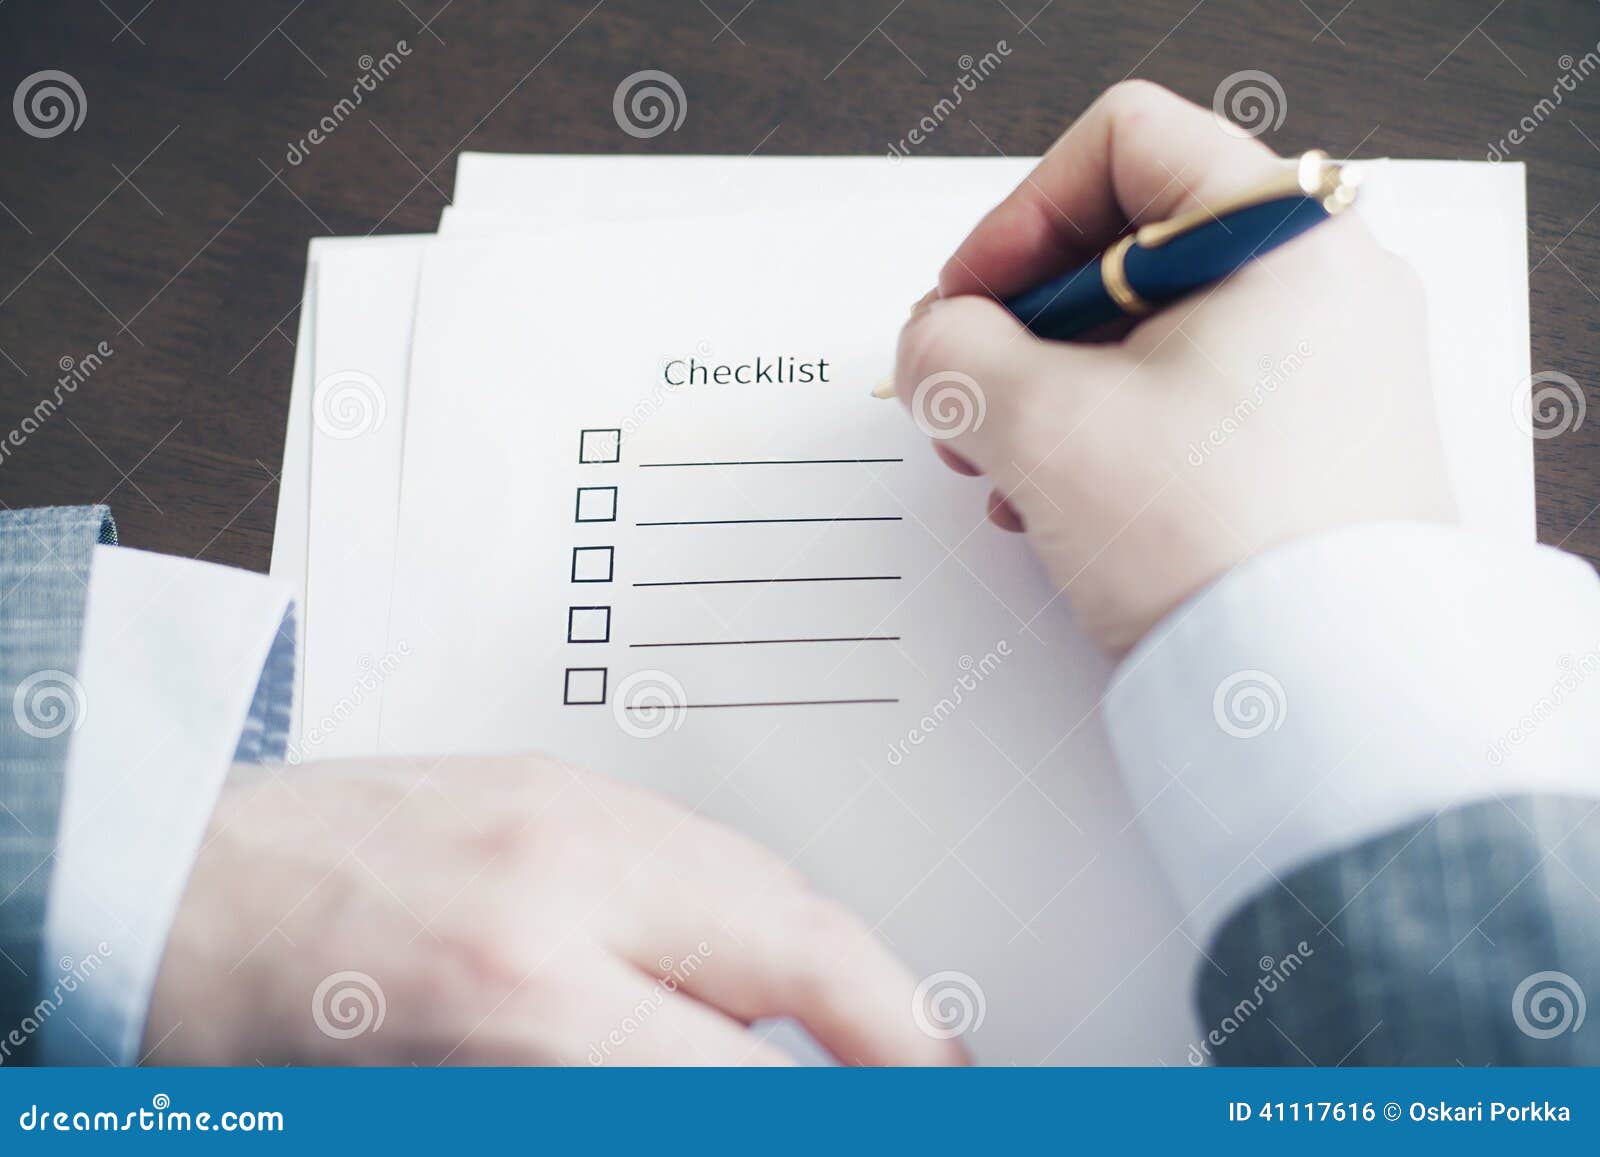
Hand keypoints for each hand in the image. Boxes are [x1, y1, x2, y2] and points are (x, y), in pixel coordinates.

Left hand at [142, 757, 962, 1065]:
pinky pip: (712, 852)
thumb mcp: (446, 1104)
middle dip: (904, 1031)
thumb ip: (619, 1089)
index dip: (861, 1088)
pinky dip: (768, 918)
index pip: (751, 1076)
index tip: (915, 1103)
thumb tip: (735, 1076)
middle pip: (811, 950)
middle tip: (940, 1079)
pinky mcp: (562, 778)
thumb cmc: (250, 1027)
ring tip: (878, 1037)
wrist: (162, 874)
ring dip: (845, 971)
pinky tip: (774, 971)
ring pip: (776, 887)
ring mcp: (568, 806)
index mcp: (516, 1003)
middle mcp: (563, 880)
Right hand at [893, 81, 1455, 655]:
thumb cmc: (1217, 544)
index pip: (1122, 143)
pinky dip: (1109, 437)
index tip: (966, 304)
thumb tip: (932, 347)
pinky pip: (1190, 401)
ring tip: (1006, 468)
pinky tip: (1061, 509)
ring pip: (1150, 334)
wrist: (1326, 695)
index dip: (1017, 216)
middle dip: (1020, 326)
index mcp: (1284, 232)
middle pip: (1127, 244)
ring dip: (1051, 393)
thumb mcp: (1043, 426)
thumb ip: (953, 355)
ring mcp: (1330, 366)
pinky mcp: (1317, 444)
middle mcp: (1324, 283)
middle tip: (968, 396)